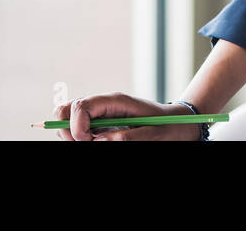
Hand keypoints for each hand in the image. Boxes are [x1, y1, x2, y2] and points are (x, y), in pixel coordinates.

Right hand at [50, 92, 202, 140]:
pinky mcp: (102, 124)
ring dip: (74, 135)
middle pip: (67, 110)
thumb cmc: (167, 126)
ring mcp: (101, 113)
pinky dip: (81, 137)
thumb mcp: (153, 133)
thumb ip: (127, 137)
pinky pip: (81, 127)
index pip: (81, 106)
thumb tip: (99, 141)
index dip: (77, 126)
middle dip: (69, 130)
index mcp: (115, 101)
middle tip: (86, 144)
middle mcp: (103, 105)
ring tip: (92, 143)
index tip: (88, 142)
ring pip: (70, 119)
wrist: (178, 122)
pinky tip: (94, 141)